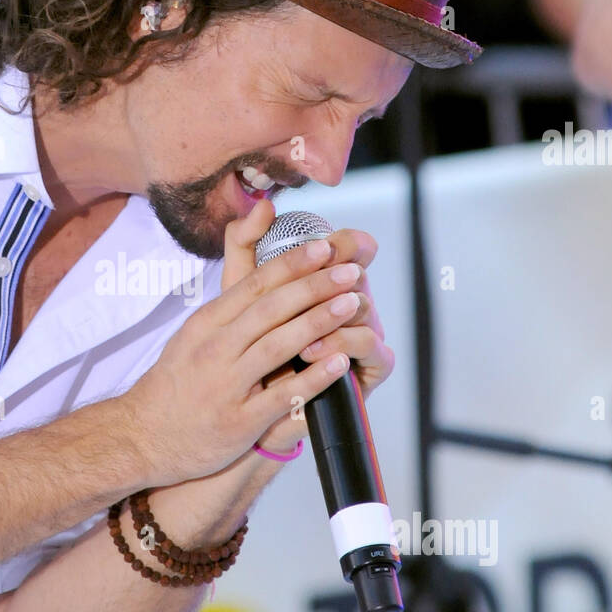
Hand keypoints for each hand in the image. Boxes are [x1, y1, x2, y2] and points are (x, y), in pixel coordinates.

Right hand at [123, 198, 374, 482]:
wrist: (145, 436)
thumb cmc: (179, 380)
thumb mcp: (195, 330)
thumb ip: (231, 296)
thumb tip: (252, 253)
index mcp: (206, 323)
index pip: (252, 285)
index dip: (291, 264)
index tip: (324, 248)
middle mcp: (214, 350)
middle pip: (269, 310)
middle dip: (313, 287)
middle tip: (350, 272)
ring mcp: (226, 386)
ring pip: (277, 347)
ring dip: (318, 323)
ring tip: (352, 305)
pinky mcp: (239, 422)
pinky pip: (281, 397)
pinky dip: (312, 378)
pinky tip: (339, 363)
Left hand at [223, 199, 393, 455]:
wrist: (251, 406)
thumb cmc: (248, 344)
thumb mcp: (239, 292)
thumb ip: (246, 246)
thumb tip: (262, 205)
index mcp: (325, 278)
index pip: (349, 246)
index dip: (343, 241)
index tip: (323, 245)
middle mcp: (349, 300)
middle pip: (359, 275)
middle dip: (338, 275)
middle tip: (319, 276)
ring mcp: (363, 331)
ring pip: (364, 308)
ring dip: (334, 314)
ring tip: (305, 327)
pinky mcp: (371, 366)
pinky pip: (371, 346)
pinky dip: (344, 345)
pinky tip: (316, 351)